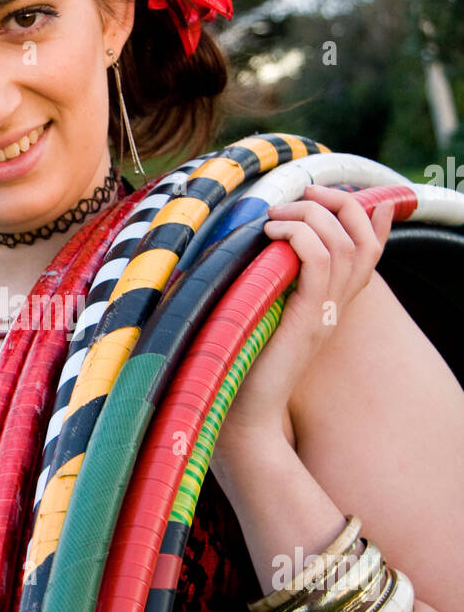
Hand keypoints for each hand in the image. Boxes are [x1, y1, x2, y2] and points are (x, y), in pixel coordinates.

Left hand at [211, 184, 394, 451]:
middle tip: (302, 194)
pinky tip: (269, 234)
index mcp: (331, 305)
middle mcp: (336, 307)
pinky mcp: (305, 321)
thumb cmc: (241, 368)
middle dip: (338, 203)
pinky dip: (297, 236)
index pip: (369, 252)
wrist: (244, 419)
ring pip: (343, 243)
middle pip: (363, 239)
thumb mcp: (260, 315)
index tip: (337, 193)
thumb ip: (267, 283)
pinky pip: (317, 261)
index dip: (368, 217)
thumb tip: (253, 249)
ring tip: (276, 215)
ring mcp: (325, 315)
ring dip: (311, 214)